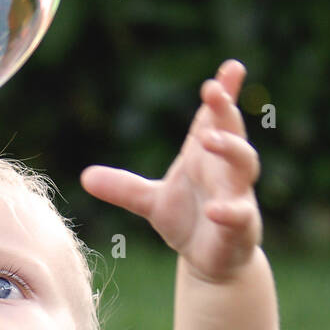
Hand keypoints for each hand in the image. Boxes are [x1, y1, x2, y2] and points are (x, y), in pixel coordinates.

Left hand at [80, 60, 261, 281]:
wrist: (211, 261)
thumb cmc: (188, 221)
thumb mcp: (150, 202)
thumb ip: (123, 187)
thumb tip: (84, 177)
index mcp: (205, 157)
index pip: (216, 118)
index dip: (225, 93)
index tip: (231, 68)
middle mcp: (225, 170)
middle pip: (233, 132)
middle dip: (225, 111)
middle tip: (212, 92)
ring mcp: (237, 196)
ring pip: (244, 165)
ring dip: (230, 149)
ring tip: (207, 139)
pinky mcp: (241, 226)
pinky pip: (239, 214)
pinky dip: (229, 211)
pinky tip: (214, 209)